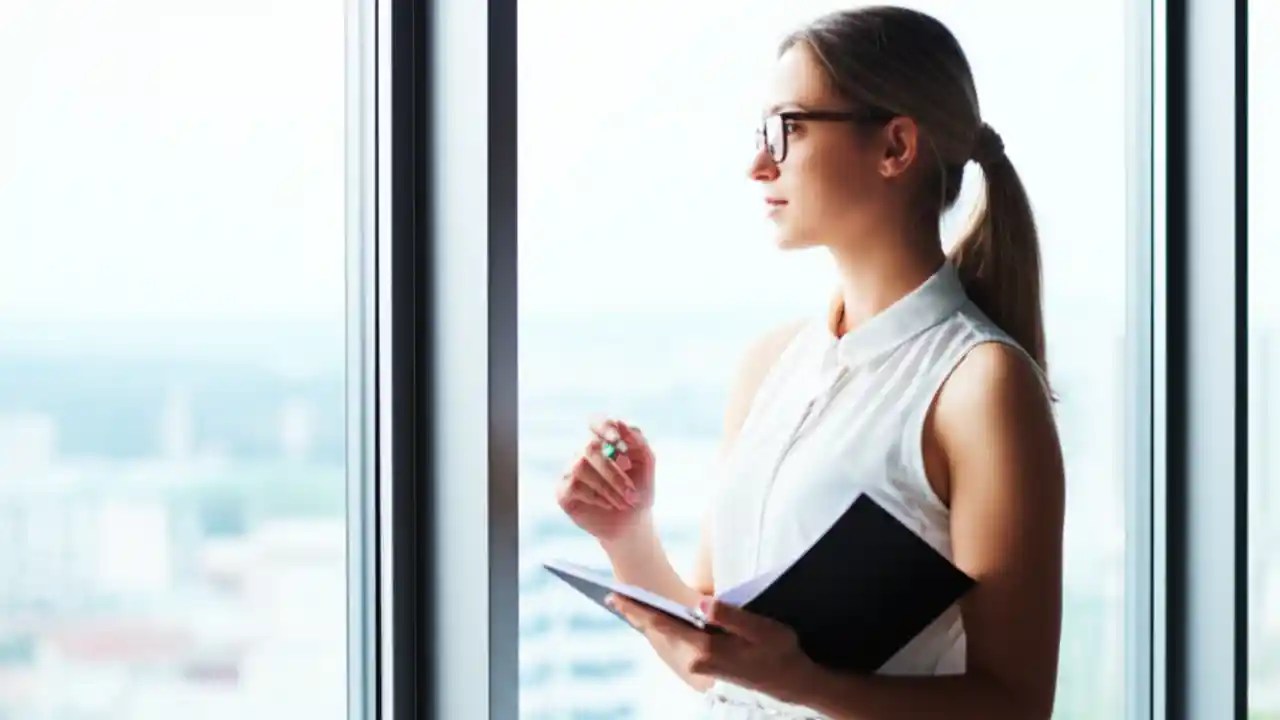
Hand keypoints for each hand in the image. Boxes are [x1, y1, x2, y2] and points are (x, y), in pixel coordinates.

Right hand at [555, 418, 655, 541]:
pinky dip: (596, 496)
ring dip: (608, 487)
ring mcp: (571, 471)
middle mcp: (585, 453)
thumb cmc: (639, 491)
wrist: (630, 524)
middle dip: (614, 473)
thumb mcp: (646, 465)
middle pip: (590, 447)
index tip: (617, 441)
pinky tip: (608, 504)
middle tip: (632, 494)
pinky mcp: (562, 490)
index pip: (597, 422)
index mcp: (605, 442)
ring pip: (582, 466)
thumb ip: (638, 441)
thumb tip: (621, 424)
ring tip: (623, 502)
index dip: (603, 426)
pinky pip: (574, 484)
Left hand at [605, 593, 816, 704]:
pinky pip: (675, 642)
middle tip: (612, 594)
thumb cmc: (779, 651)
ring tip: (626, 603)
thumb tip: (701, 602)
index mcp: (706, 648)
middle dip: (636, 612)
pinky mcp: (704, 663)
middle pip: (658, 631)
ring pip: (665, 638)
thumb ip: (729, 615)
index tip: (618, 596)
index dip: (639, 609)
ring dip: (646, 620)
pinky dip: (661, 628)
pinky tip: (653, 618)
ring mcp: (699, 664)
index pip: (664, 624)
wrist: (790, 682)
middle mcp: (697, 659)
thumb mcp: (761, 629)